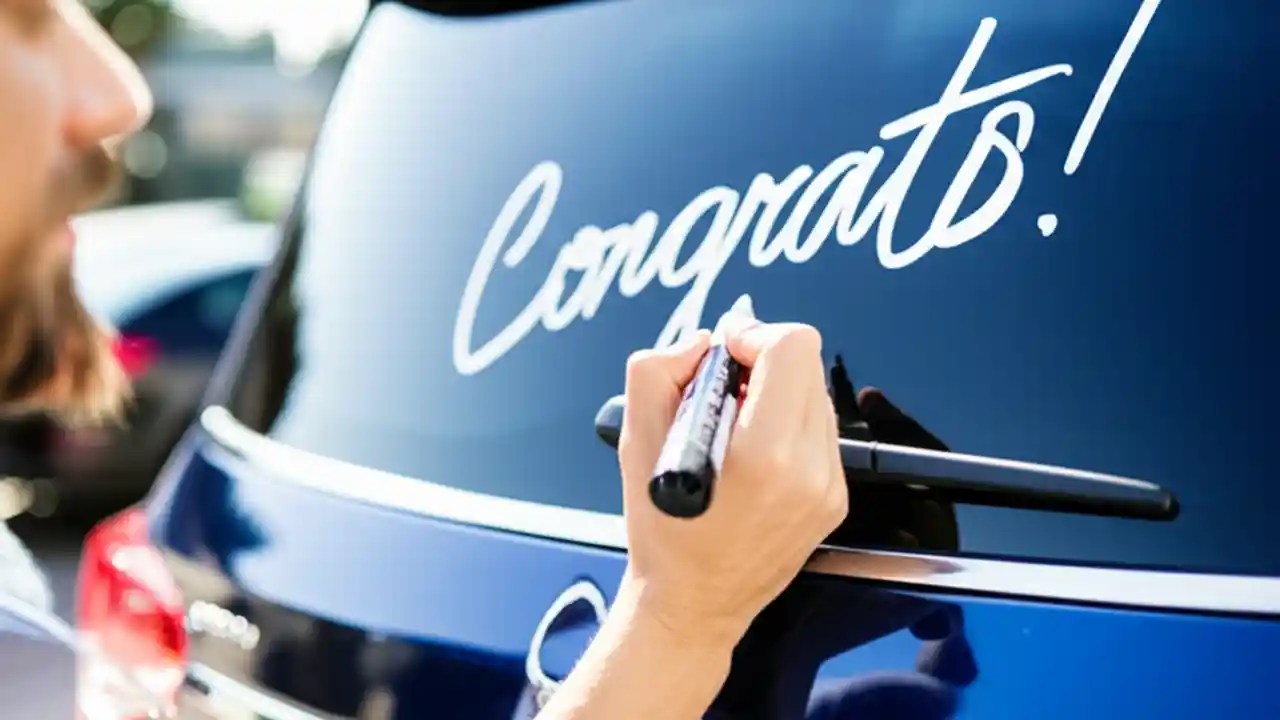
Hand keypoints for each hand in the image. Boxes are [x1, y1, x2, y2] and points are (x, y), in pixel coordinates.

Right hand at [616, 320, 847, 646]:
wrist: (692, 602)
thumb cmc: (663, 528)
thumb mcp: (635, 438)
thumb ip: (659, 369)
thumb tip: (704, 343)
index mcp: (766, 453)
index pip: (793, 347)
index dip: (753, 335)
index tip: (724, 355)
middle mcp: (809, 470)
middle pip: (808, 364)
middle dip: (762, 362)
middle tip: (723, 390)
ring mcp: (828, 488)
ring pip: (817, 395)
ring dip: (777, 392)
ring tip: (734, 424)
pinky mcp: (834, 500)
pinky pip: (819, 432)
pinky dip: (787, 425)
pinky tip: (751, 452)